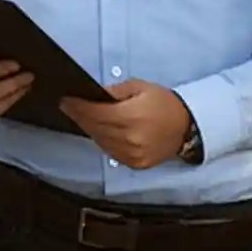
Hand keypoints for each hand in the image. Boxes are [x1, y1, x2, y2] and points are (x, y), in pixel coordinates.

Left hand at [58, 79, 190, 169]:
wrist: (186, 127)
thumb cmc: (163, 103)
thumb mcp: (140, 87)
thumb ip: (115, 91)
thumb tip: (94, 94)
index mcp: (131, 117)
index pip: (95, 113)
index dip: (78, 107)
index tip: (65, 100)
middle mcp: (129, 139)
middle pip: (94, 128)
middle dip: (79, 116)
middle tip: (67, 106)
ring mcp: (131, 154)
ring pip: (100, 141)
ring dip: (88, 128)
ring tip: (80, 116)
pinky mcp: (134, 164)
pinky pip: (110, 151)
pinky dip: (101, 140)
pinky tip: (97, 130)